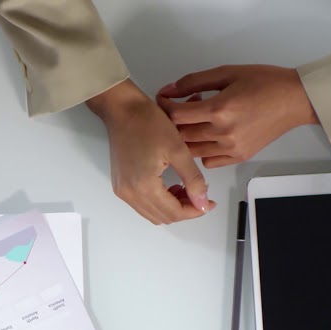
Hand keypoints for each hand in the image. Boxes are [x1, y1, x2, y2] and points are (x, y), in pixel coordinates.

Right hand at [85, 79, 213, 224]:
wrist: (123, 111)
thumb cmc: (150, 124)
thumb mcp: (179, 150)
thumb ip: (193, 179)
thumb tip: (203, 203)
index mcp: (144, 186)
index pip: (174, 212)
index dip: (196, 210)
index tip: (210, 201)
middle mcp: (130, 194)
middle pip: (163, 217)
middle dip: (184, 210)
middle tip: (200, 194)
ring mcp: (122, 191)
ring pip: (152, 214)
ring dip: (171, 207)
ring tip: (186, 188)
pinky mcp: (120, 185)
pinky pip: (142, 205)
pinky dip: (158, 201)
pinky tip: (169, 185)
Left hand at [157, 65, 319, 168]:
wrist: (296, 99)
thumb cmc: (266, 82)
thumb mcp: (228, 72)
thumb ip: (194, 81)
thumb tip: (169, 90)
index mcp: (219, 109)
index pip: (176, 115)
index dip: (164, 106)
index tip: (164, 99)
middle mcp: (223, 132)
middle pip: (180, 134)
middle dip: (173, 120)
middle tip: (182, 106)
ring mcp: (231, 148)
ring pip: (191, 150)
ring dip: (186, 136)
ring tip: (197, 119)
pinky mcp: (238, 157)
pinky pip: (208, 161)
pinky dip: (201, 150)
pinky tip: (209, 135)